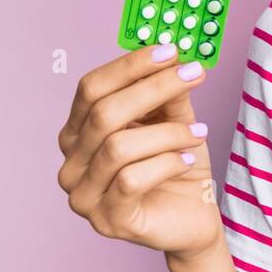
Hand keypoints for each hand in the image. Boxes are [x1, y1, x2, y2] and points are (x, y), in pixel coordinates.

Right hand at [57, 44, 223, 261]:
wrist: (193, 218)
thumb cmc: (177, 167)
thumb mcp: (173, 121)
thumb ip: (167, 94)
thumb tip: (173, 57)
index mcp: (79, 132)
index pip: (90, 88)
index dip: (129, 66)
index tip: (170, 50)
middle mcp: (71, 163)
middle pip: (104, 113)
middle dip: (154, 88)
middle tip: (194, 74)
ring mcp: (84, 196)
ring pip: (119, 147)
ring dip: (167, 133)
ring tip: (199, 133)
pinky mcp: (107, 220)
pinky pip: (131, 180)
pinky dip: (167, 163)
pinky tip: (188, 161)